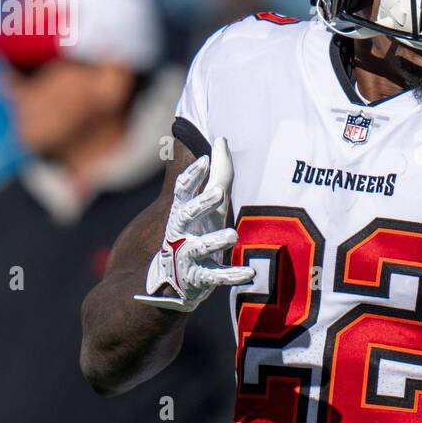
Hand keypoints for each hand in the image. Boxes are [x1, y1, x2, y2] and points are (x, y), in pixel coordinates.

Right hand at [134, 137, 254, 311]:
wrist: (171, 282)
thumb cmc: (194, 234)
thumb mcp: (205, 207)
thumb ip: (215, 176)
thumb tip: (221, 140)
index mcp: (182, 214)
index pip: (183, 192)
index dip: (192, 176)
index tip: (204, 160)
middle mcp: (180, 234)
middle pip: (186, 215)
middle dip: (201, 203)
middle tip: (219, 193)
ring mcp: (187, 257)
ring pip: (199, 247)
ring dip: (215, 240)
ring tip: (232, 234)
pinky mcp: (198, 279)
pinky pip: (216, 277)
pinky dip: (232, 275)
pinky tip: (250, 272)